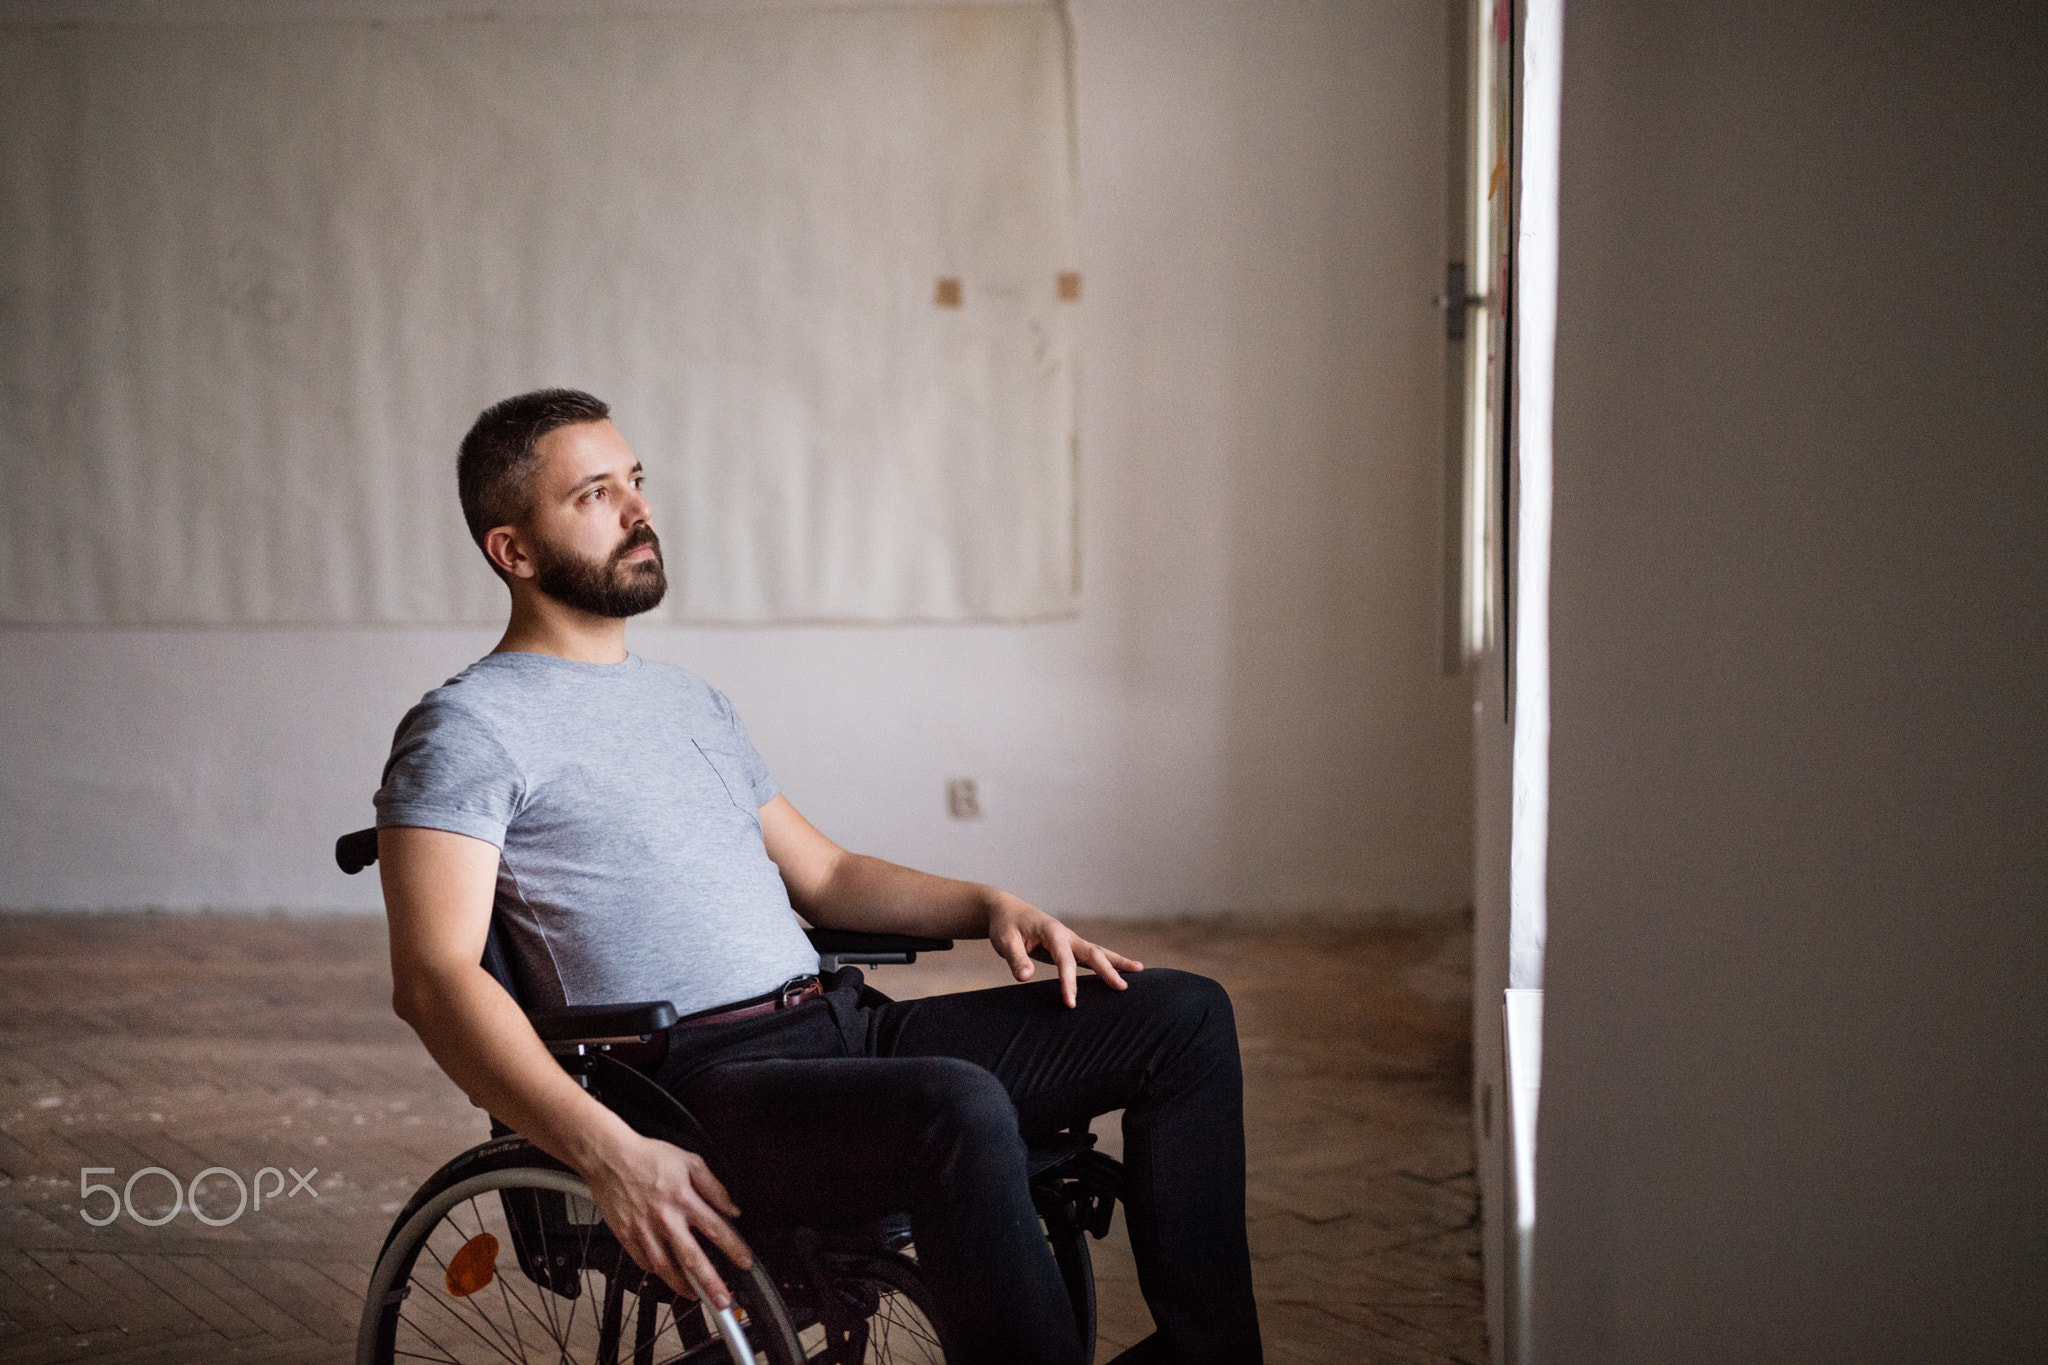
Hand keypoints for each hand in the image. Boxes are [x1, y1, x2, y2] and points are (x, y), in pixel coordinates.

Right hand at [581, 1130, 752, 1307]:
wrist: (610, 1159)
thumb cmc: (649, 1157)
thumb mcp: (690, 1161)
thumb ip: (714, 1187)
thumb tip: (732, 1209)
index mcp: (684, 1199)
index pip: (716, 1229)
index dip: (734, 1248)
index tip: (745, 1262)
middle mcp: (665, 1219)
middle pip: (691, 1258)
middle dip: (709, 1282)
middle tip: (722, 1300)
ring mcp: (644, 1231)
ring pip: (666, 1268)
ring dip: (682, 1286)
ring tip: (696, 1296)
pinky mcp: (626, 1237)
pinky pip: (644, 1262)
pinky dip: (658, 1272)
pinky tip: (667, 1276)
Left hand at [988, 895, 1143, 1006]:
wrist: (1007, 911)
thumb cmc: (1005, 925)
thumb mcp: (1004, 941)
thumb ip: (1016, 958)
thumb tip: (1025, 977)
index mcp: (1052, 932)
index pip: (1064, 960)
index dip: (1069, 982)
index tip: (1071, 1003)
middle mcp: (1066, 935)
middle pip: (1092, 952)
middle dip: (1108, 969)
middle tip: (1123, 987)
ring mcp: (1070, 941)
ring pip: (1098, 952)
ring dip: (1117, 962)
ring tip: (1140, 970)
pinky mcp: (1069, 948)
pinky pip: (1091, 956)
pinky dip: (1107, 963)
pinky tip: (1120, 972)